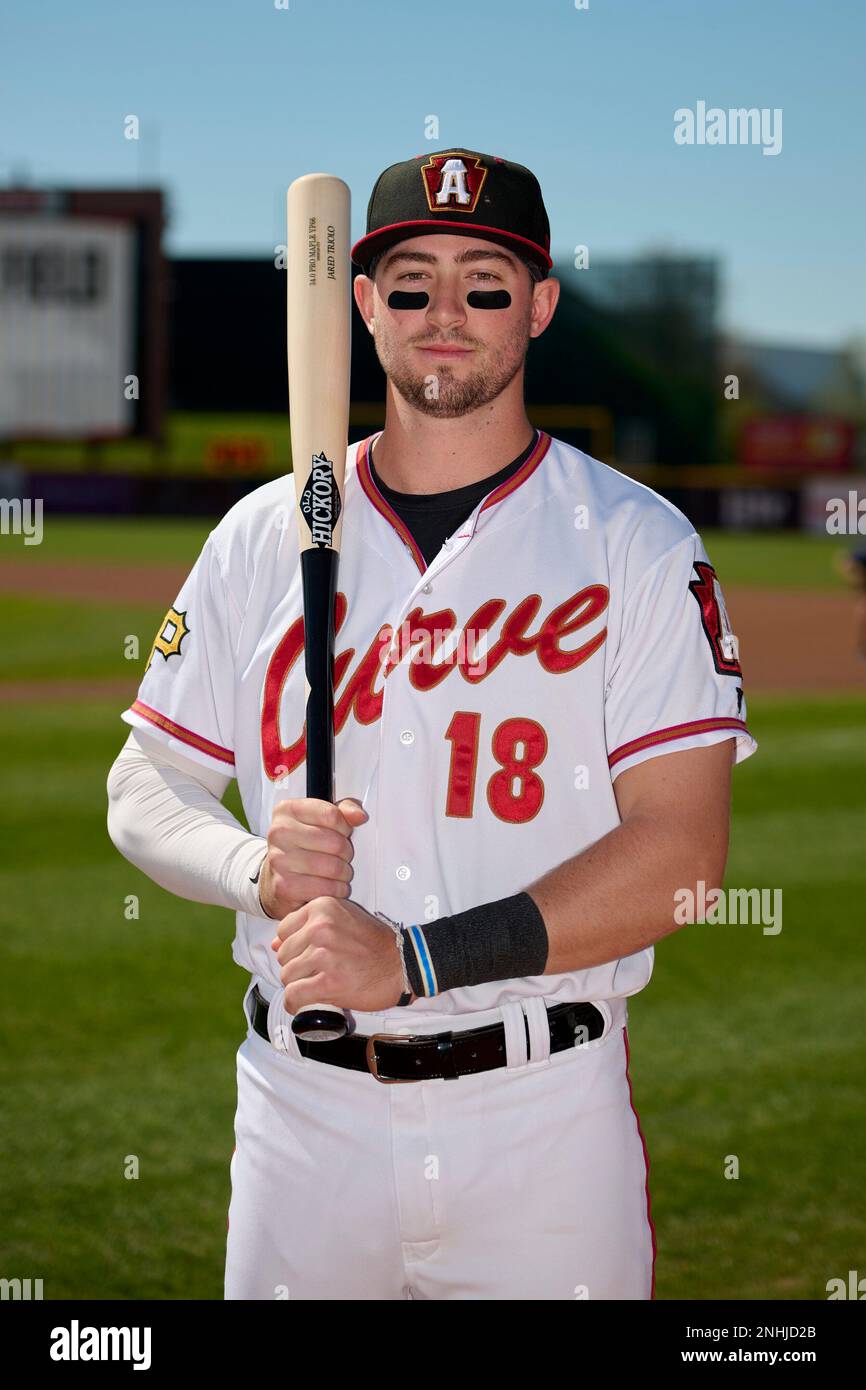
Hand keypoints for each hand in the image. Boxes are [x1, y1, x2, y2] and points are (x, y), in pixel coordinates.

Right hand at [258, 797, 367, 919]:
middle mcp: (279, 833)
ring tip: (336, 873)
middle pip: (336, 843)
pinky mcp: (284, 886)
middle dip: (346, 853)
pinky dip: (336, 890)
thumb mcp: (322, 820)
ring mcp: (279, 860)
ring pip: (334, 867)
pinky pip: (327, 889)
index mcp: (287, 810)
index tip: (341, 833)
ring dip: (343, 874)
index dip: (345, 828)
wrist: (276, 879)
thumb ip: (344, 810)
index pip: (332, 815)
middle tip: (340, 857)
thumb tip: (359, 816)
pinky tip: (329, 886)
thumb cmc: (304, 847)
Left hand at [270, 896, 411, 1013]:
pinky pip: (293, 996)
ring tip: (315, 986)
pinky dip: (295, 1003)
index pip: (283, 930)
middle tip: (316, 972)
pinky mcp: (327, 982)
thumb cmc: (374, 944)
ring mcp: (323, 955)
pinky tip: (304, 1004)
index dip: (293, 945)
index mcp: (323, 908)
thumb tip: (273, 944)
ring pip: (286, 975)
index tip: (308, 954)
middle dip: (295, 966)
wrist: (402, 965)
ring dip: (297, 985)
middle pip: (283, 954)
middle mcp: (320, 928)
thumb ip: (308, 927)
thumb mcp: (343, 920)